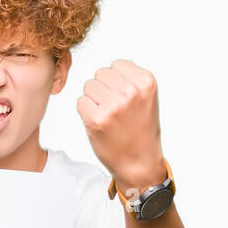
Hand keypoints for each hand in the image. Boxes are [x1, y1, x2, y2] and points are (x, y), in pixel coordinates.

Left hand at [75, 59, 166, 190]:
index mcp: (146, 82)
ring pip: (89, 86)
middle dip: (103, 89)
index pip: (117, 64)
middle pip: (101, 73)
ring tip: (108, 116)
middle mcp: (131, 91)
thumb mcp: (146, 99)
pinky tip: (99, 124)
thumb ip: (131, 80)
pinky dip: (86, 112)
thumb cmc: (141, 131)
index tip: (123, 98)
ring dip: (93, 100)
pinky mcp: (97, 119)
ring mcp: (113, 105)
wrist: (139, 163)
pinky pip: (81, 102)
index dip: (116, 81)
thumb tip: (108, 68)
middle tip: (114, 110)